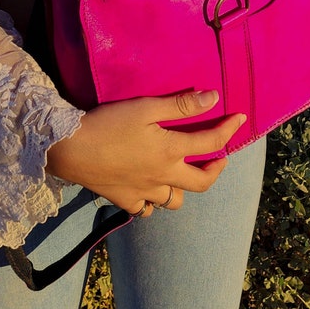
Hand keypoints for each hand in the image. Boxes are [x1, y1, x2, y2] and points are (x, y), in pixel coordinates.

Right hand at [45, 91, 243, 217]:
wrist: (69, 149)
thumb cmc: (108, 123)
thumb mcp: (145, 108)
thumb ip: (180, 105)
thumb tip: (214, 98)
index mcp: (170, 152)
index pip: (211, 143)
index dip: (229, 130)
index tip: (240, 118)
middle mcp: (163, 177)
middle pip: (201, 183)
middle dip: (216, 170)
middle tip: (219, 158)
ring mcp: (143, 192)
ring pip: (175, 201)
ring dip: (184, 189)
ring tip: (182, 174)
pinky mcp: (123, 200)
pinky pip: (145, 210)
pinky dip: (152, 203)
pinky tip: (149, 192)